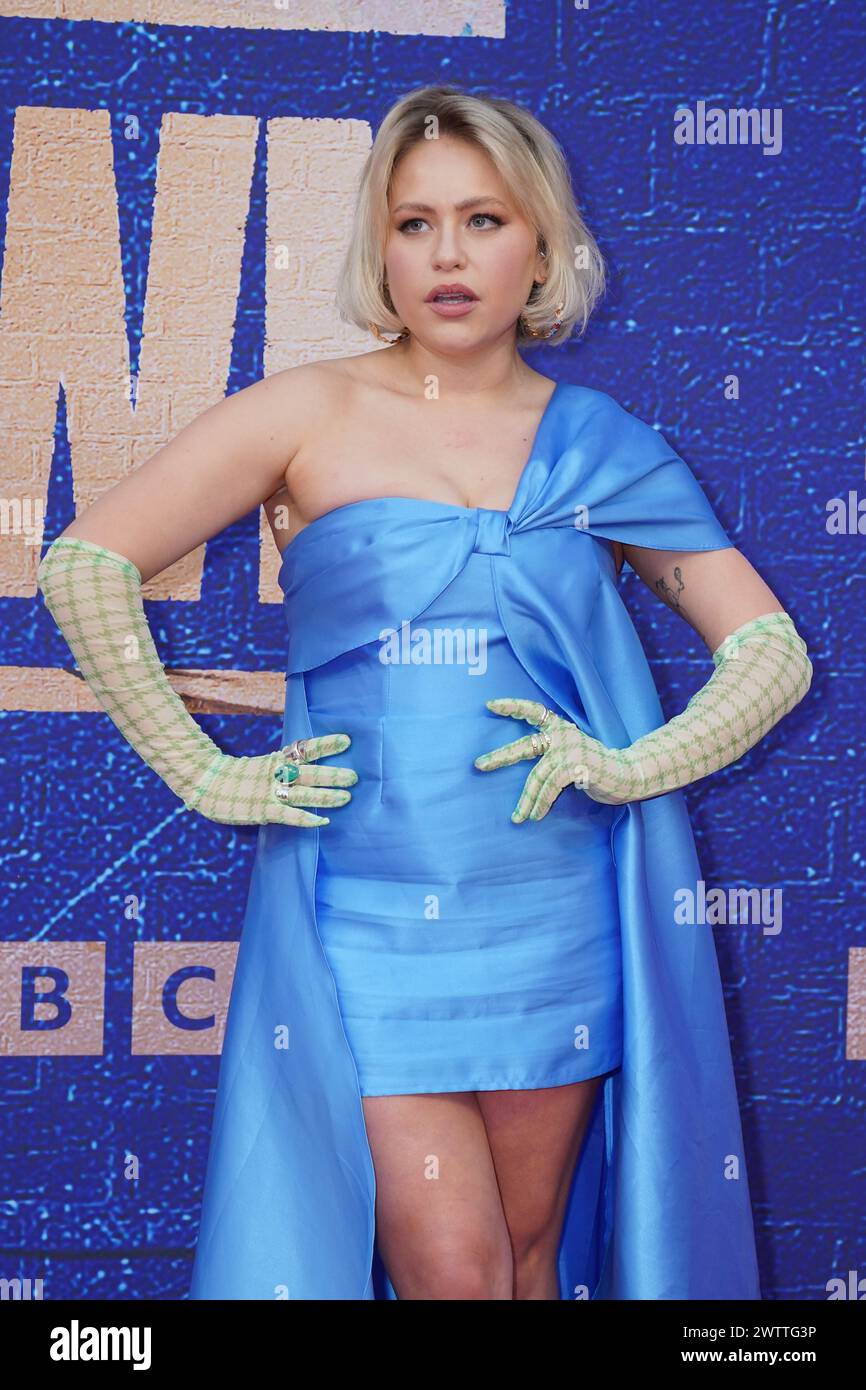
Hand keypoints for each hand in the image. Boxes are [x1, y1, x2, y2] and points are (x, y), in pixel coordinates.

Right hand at [190, 732, 358, 826]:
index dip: (326, 745)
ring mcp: (270, 792)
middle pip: (310, 771)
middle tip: (356, 776)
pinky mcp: (263, 810)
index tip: (347, 740)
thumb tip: (307, 764)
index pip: (305, 749)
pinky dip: (307, 818)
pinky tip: (324, 821)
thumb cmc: (237, 776)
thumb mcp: (262, 764)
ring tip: (347, 797)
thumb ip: (283, 765)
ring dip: (326, 795)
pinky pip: (289, 815)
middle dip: (333, 774)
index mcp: (276, 759)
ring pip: (304, 793)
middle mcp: (276, 773)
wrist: (205, 782)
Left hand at [473, 698, 639, 820]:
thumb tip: (526, 782)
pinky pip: (549, 788)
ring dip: (526, 800)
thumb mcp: (570, 757)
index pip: (533, 711)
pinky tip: (534, 816)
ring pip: (536, 777)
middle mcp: (562, 734)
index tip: (490, 705)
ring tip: (518, 817)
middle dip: (500, 757)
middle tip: (479, 765)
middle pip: (523, 746)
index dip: (512, 707)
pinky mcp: (574, 766)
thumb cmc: (596, 769)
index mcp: (560, 728)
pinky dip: (540, 804)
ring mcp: (568, 749)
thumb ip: (550, 759)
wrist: (626, 775)